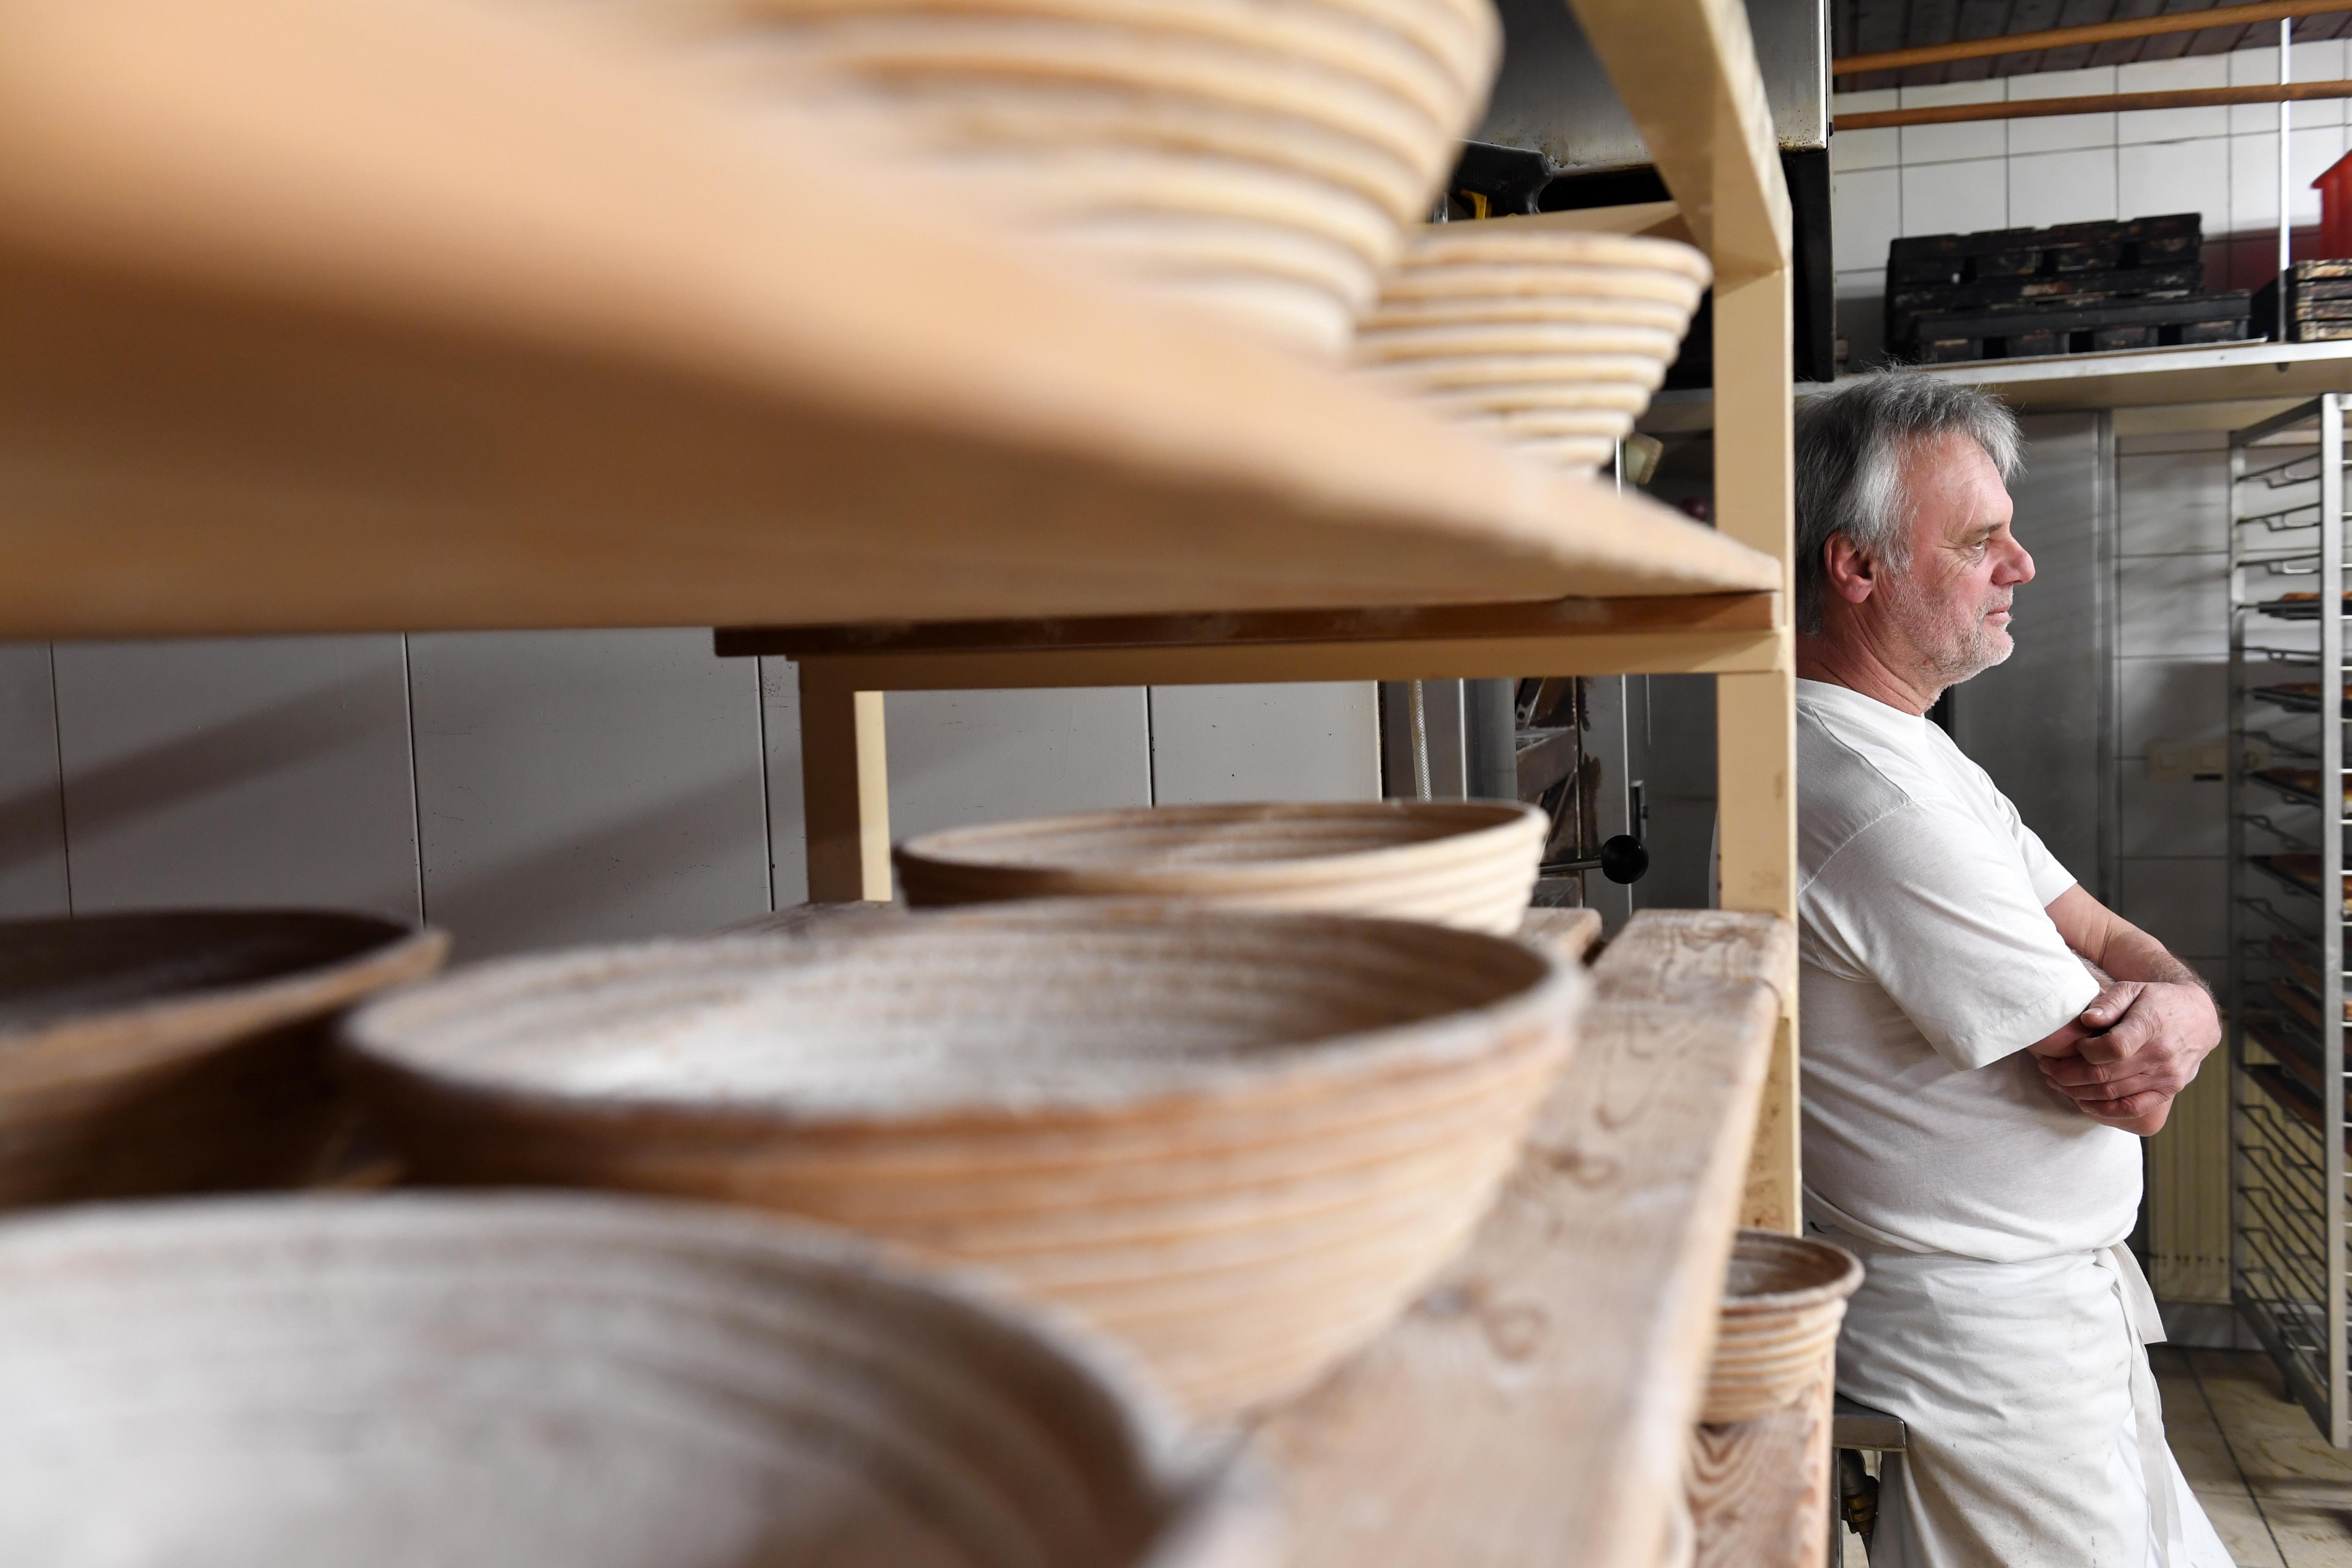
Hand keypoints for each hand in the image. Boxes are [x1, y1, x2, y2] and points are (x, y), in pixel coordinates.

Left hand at [2028, 980, 2220, 1135]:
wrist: (2198, 1017)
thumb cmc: (2157, 1001)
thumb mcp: (2133, 989)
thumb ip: (2109, 1002)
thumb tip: (2087, 1020)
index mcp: (2151, 1026)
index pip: (2114, 1048)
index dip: (2086, 1050)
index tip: (2075, 1045)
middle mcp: (2160, 1055)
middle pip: (2105, 1074)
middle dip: (2067, 1074)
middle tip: (2046, 1067)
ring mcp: (2166, 1077)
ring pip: (2112, 1093)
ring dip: (2077, 1091)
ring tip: (2055, 1081)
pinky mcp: (2168, 1091)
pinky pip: (2132, 1108)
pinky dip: (2104, 1110)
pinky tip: (2083, 1102)